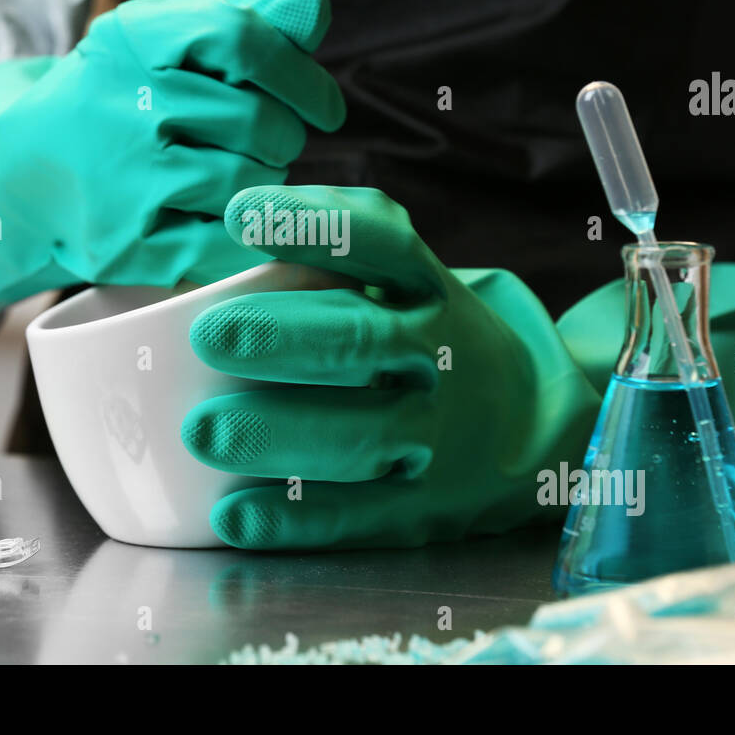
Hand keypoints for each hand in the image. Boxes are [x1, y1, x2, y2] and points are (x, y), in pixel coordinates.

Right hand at [0, 0, 343, 353]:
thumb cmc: (123, 99)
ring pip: (247, 182)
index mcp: (131, 38)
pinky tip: (227, 220)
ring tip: (235, 177)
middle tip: (264, 147)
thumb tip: (313, 2)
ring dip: (262, 184)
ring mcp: (118, 180)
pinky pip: (226, 242)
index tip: (326, 110)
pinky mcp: (123, 245)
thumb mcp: (169, 44)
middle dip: (280, 137)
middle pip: (257, 120)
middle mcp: (118, 104)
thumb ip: (249, 21)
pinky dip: (242, 233)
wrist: (26, 171)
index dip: (300, 76)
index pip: (241, 39)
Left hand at [181, 185, 599, 548]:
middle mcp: (437, 357)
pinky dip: (294, 518)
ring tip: (203, 431)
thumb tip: (243, 216)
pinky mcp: (419, 507)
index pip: (381, 244)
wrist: (531, 427)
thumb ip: (342, 235)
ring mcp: (432, 436)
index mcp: (427, 290)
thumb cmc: (427, 336)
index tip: (239, 217)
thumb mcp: (410, 277)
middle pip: (364, 342)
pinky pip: (356, 516)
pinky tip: (234, 514)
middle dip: (282, 338)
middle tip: (208, 336)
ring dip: (279, 433)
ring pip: (360, 433)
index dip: (313, 227)